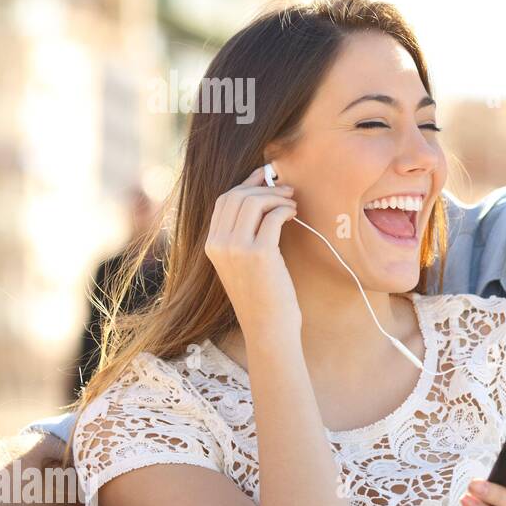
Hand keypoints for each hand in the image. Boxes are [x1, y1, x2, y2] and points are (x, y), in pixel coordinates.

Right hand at [205, 165, 301, 338]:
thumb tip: (261, 200)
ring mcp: (236, 248)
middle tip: (287, 190)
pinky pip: (272, 216)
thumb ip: (243, 236)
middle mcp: (218, 244)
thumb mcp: (243, 264)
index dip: (246, 184)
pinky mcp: (259, 254)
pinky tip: (294, 214)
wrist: (268, 328)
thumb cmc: (263, 296)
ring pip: (253, 202)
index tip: (265, 177)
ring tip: (292, 203)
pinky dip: (285, 209)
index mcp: (211, 245)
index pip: (224, 200)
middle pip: (237, 196)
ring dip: (277, 196)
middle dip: (264, 187)